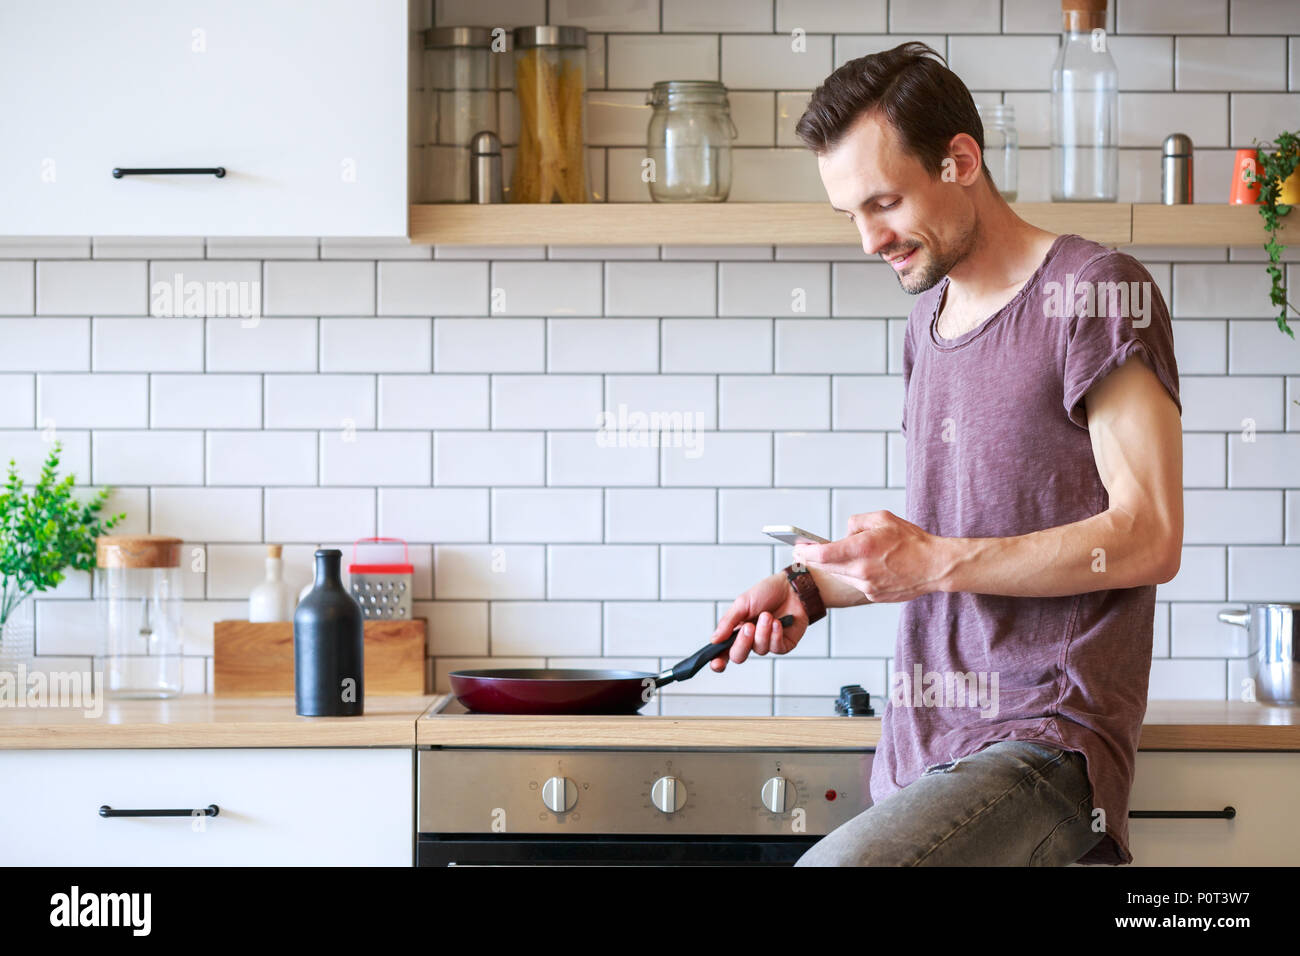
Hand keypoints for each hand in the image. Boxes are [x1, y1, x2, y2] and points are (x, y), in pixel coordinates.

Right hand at [708, 572, 808, 672]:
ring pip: (759, 650)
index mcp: (736, 631)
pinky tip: (777, 623)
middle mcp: (750, 640)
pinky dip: (775, 635)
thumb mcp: (742, 603)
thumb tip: (714, 639)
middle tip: (748, 627)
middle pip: (738, 656)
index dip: (718, 661)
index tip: (715, 663)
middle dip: (742, 643)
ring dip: (763, 632)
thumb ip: (728, 622)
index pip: (723, 652)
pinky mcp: (782, 645)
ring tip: (767, 615)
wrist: (792, 589)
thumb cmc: (768, 593)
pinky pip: (776, 648)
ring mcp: (766, 644)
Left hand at [791, 510, 948, 602]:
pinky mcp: (874, 596)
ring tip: (833, 556)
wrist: (935, 566)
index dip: (805, 552)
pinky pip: (855, 584)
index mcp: (862, 549)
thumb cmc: (912, 541)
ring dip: (834, 567)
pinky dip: (852, 575)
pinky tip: (860, 566)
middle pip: (826, 567)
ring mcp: (867, 586)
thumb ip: (857, 522)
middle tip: (802, 552)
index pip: (822, 554)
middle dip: (812, 559)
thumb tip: (844, 533)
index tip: (796, 548)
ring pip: (840, 576)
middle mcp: (862, 571)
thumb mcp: (883, 518)